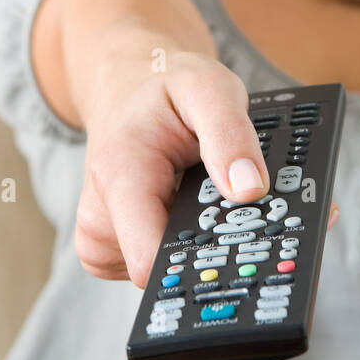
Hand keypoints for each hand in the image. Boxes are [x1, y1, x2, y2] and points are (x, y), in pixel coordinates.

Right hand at [75, 49, 338, 287]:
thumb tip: (251, 190)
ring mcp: (104, 238)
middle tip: (258, 220)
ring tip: (222, 200)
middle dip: (219, 252)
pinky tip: (199, 210)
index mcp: (119, 176)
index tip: (252, 253)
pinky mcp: (114, 250)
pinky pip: (161, 265)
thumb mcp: (208, 87)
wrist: (130, 89)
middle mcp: (101, 216)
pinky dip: (190, 241)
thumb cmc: (168, 88)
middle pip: (168, 272)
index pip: (151, 260)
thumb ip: (230, 135)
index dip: (203, 266)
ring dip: (207, 243)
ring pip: (169, 271)